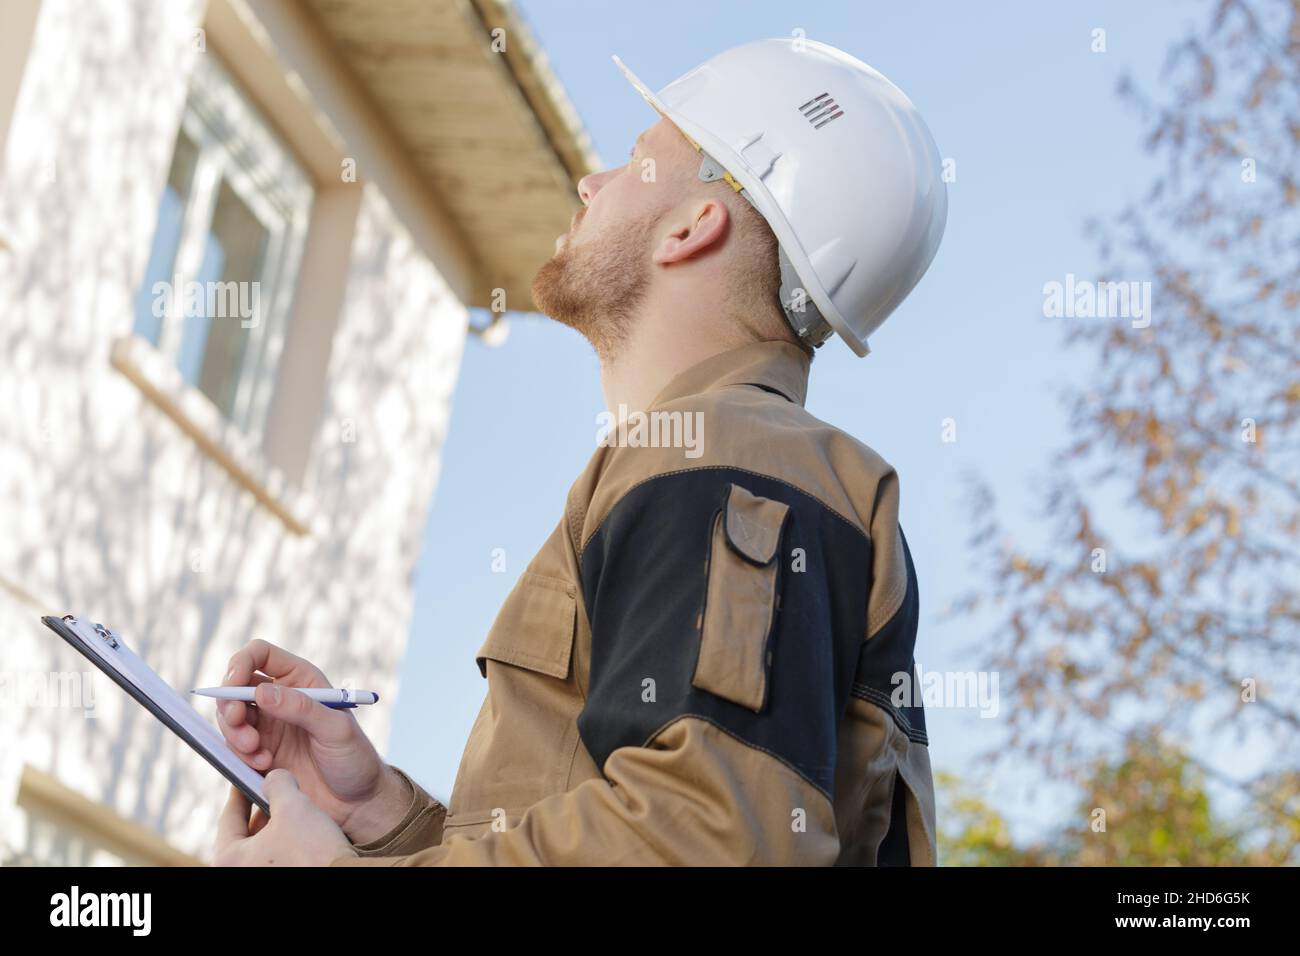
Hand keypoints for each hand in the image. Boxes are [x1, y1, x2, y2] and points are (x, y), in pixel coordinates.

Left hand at [213, 771, 357, 866]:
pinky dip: (282, 846)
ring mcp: (258, 878)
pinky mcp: (277, 881)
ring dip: (274, 828)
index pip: (228, 817)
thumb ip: (277, 783)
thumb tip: (273, 779)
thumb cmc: (313, 851)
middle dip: (261, 811)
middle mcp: (237, 873)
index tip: (246, 778)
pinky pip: (273, 861)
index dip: (240, 791)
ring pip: (260, 848)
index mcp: (228, 859)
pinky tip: (301, 835)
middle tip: (274, 794)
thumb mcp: (293, 805)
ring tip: (293, 813)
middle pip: (244, 833)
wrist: (343, 876)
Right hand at [215, 639, 409, 843]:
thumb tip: (262, 691)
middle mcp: (281, 698)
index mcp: (301, 680)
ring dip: (235, 733)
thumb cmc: (355, 758)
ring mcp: (268, 725)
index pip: (260, 655)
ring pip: (231, 717)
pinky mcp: (260, 752)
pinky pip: (235, 746)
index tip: (232, 685)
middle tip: (239, 724)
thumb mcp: (335, 729)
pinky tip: (264, 765)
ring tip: (257, 752)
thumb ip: (301, 708)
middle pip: (236, 686)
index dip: (240, 663)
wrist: (356, 801)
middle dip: (230, 705)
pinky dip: (241, 754)